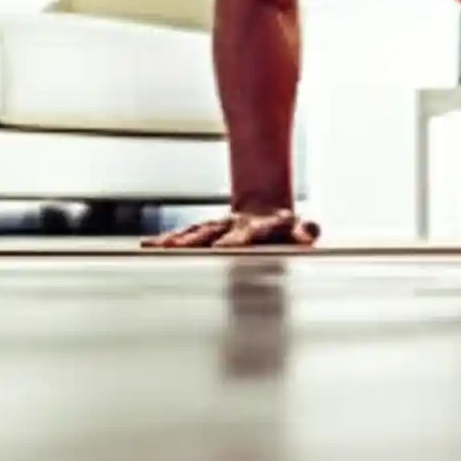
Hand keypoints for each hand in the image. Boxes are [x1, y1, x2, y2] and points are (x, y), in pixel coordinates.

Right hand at [141, 209, 320, 248]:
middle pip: (221, 230)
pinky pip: (185, 237)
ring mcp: (220, 227)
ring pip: (199, 232)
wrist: (265, 212)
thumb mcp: (301, 230)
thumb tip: (310, 230)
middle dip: (206, 240)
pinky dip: (168, 241)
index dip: (246, 236)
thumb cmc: (285, 230)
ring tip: (163, 247)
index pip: (258, 228)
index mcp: (265, 224)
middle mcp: (238, 223)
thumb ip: (306, 232)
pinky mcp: (205, 232)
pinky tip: (150, 246)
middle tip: (190, 248)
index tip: (230, 245)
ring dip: (182, 241)